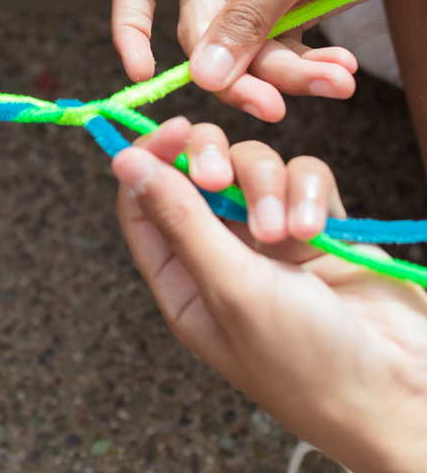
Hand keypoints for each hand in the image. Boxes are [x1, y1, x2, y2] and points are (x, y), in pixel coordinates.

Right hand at [111, 0, 426, 120]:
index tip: (143, 74)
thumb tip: (203, 78)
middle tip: (275, 107)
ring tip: (337, 82)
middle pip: (204, 36)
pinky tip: (341, 71)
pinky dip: (310, 66)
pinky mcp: (289, 6)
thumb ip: (245, 20)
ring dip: (289, 74)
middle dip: (245, 70)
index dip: (130, 28)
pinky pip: (282, 51)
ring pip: (247, 53)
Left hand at [112, 118, 426, 472]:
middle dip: (214, 162)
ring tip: (289, 233)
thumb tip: (123, 164)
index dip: (151, 160)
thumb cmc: (302, 361)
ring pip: (253, 168)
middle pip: (199, 174)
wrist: (397, 390)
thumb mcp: (229, 287)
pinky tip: (319, 228)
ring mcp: (271, 239)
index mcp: (181, 279)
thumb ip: (179, 219)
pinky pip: (305, 177)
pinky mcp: (320, 225)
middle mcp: (220, 255)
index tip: (174, 131)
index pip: (145, 203)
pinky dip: (310, 191)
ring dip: (270, 187)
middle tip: (224, 177)